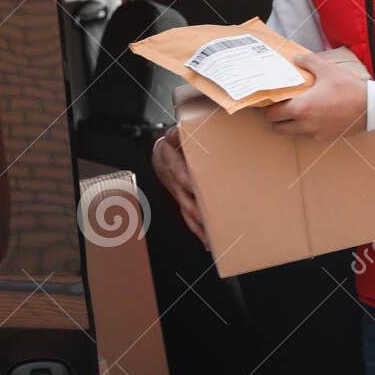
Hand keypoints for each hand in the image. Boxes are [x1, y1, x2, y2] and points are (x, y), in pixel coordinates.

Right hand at [151, 126, 207, 247]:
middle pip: (187, 201)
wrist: (160, 155)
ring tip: (212, 240)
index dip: (190, 183)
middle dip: (199, 213)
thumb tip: (176, 132)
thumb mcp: (172, 135)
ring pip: (188, 214)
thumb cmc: (171, 146)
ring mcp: (178, 195)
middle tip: (213, 222)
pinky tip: (208, 243)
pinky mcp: (183, 202)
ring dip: (200, 227)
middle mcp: (175, 184)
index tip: (200, 189)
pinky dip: (199, 231)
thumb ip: (175, 134)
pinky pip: (189, 218)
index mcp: (172, 165)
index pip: (181, 176)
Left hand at [262, 51, 368, 140]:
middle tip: (281, 106)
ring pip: (293, 133)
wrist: (371, 107)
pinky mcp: (326, 138)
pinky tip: (314, 115)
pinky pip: (309, 134)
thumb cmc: (348, 88)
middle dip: (276, 119)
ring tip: (297, 110)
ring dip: (290, 124)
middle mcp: (305, 124)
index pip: (272, 115)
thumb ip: (308, 62)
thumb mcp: (327, 69)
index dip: (268, 108)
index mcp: (301, 108)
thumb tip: (296, 59)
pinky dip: (306, 127)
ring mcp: (315, 133)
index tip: (270, 101)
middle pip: (278, 128)